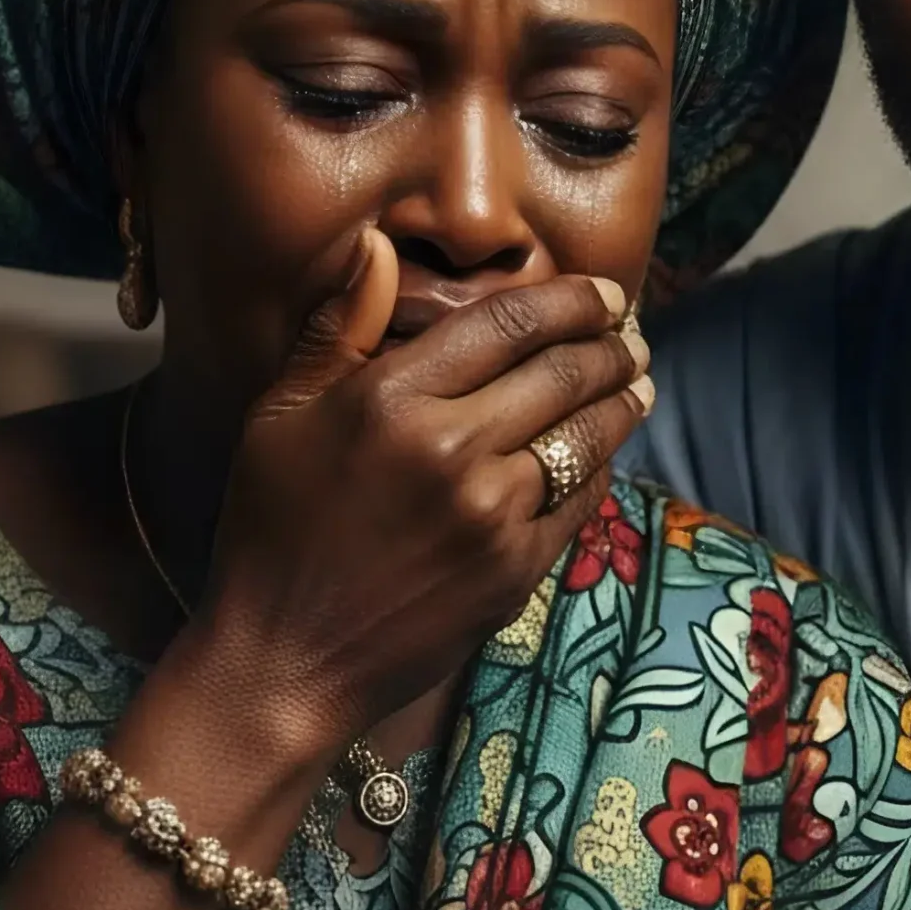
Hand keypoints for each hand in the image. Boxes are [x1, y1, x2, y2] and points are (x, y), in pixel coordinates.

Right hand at [197, 228, 652, 755]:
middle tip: (632, 332)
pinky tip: (605, 449)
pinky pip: (582, 499)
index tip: (602, 291)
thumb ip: (338, 327)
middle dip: (611, 345)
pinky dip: (601, 465)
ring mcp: (492, 513)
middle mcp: (452, 449)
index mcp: (392, 399)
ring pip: (586, 434)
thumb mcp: (280, 417)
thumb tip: (376, 247)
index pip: (509, 323)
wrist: (283, 663)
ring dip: (624, 400)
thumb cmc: (272, 531)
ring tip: (638, 380)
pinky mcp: (517, 568)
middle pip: (563, 373)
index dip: (570, 300)